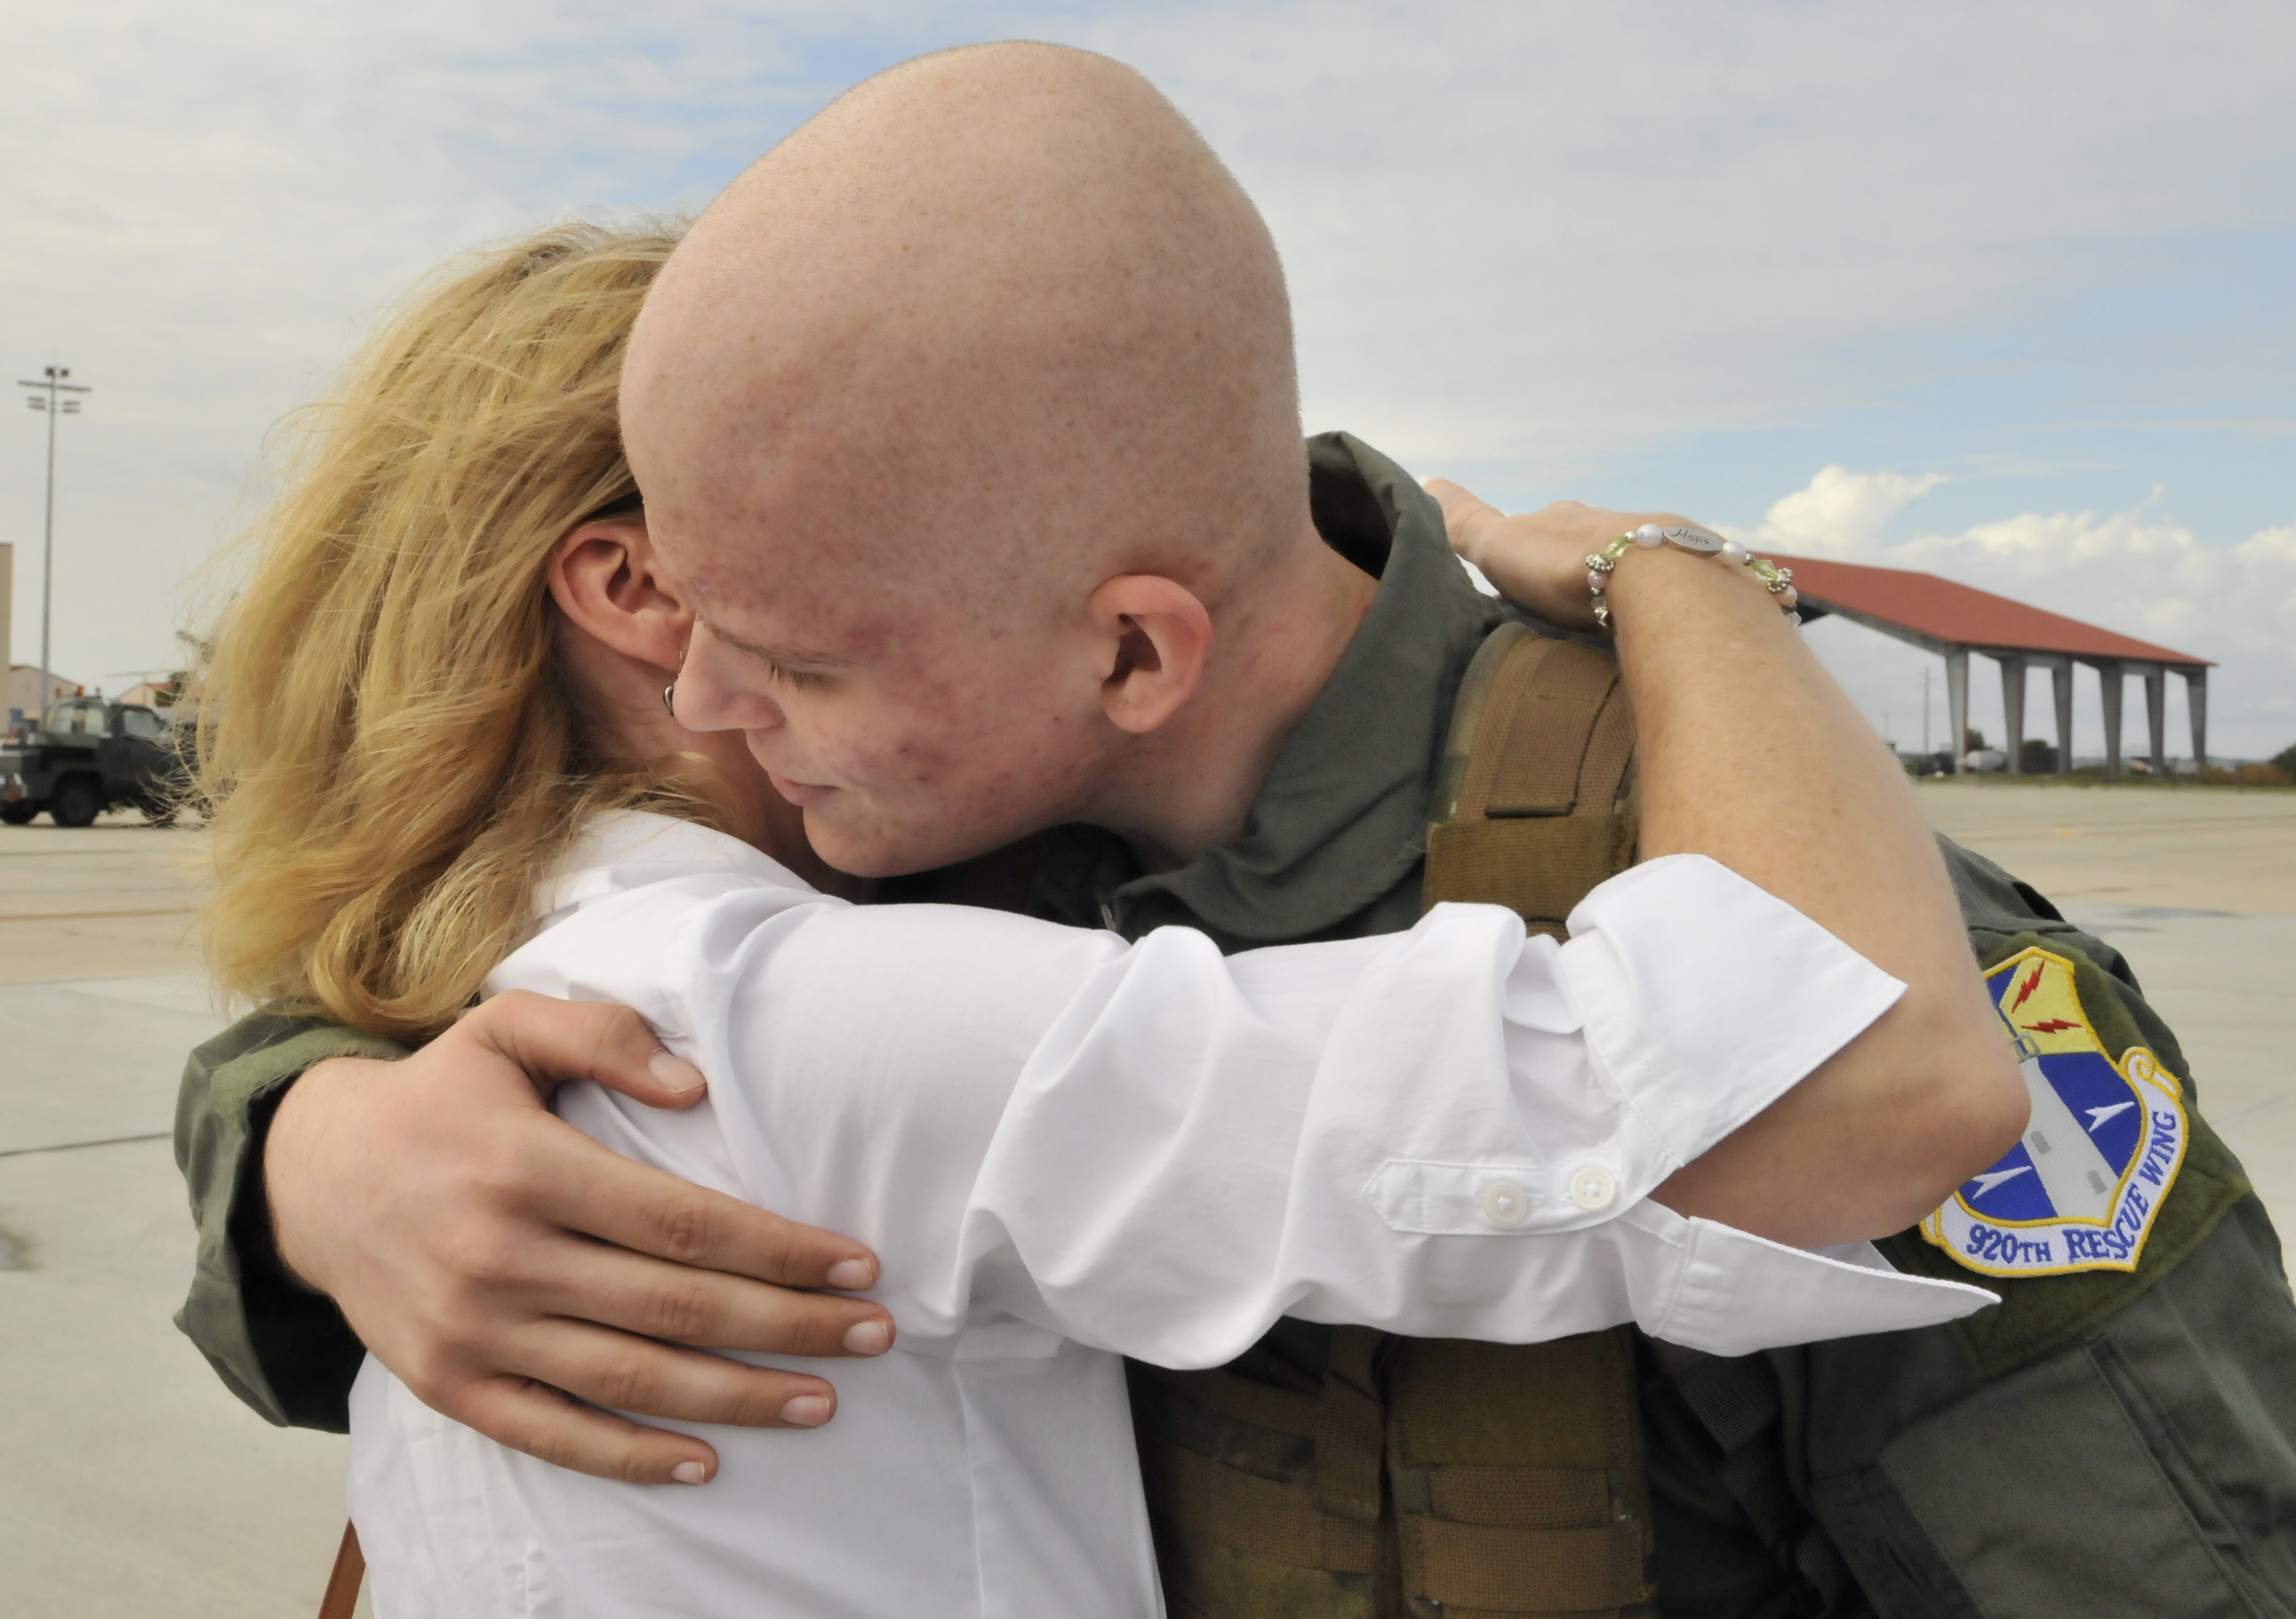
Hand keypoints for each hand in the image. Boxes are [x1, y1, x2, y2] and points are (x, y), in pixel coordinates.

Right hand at [266, 990, 895, 1484]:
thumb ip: (603, 1034)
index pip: (683, 1224)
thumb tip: (695, 1085)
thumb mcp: (506, 1027)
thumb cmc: (437, 1096)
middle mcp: (501, 1257)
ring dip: (735, 1397)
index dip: (779, 1250)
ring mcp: (472, 1331)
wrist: (308, 1175)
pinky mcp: (447, 1383)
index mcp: (528, 1168)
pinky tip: (705, 1460)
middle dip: (788, 1327)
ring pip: (629, 1380)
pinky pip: (552, 1434)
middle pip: (674, 1307)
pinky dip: (631, 1457)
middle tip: (875, 1335)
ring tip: (821, 1399)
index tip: (858, 1266)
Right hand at [1424, 481, 1703, 631]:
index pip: (1536, 527)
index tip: (1517, 571)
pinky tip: (1647, 618)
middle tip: (1561, 595)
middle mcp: (1606, 524)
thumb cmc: (1563, 564)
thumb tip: (1430, 479)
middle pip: (1583, 542)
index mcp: (1561, 519)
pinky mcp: (1685, 575)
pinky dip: (1650, 597)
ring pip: (1624, 560)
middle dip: (1571, 563)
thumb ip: (1466, 519)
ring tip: (1604, 613)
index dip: (1524, 546)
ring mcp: (1649, 545)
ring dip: (1613, 580)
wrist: (1650, 575)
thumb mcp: (1500, 544)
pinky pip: (1660, 585)